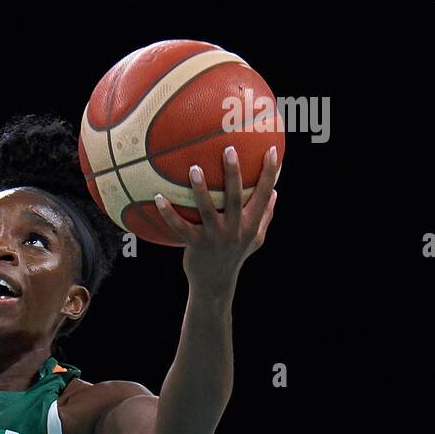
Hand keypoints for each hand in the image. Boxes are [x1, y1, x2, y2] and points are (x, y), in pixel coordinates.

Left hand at [155, 144, 279, 292]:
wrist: (215, 284)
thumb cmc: (235, 256)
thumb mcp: (255, 239)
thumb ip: (265, 216)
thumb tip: (275, 191)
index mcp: (250, 225)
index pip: (264, 196)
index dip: (269, 173)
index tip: (272, 150)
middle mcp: (234, 230)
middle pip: (235, 198)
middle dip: (233, 174)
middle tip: (229, 149)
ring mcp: (214, 238)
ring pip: (207, 210)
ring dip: (200, 189)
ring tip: (194, 168)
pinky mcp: (195, 245)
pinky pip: (180, 227)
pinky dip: (168, 213)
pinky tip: (158, 197)